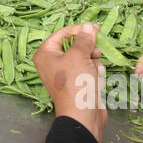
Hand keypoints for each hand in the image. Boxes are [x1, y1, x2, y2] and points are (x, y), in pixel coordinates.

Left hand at [33, 23, 106, 141]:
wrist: (83, 116)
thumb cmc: (76, 83)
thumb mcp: (79, 55)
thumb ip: (84, 39)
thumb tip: (87, 26)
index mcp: (45, 54)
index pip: (62, 33)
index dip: (79, 29)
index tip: (96, 28)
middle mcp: (52, 63)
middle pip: (75, 46)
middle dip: (88, 49)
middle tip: (97, 52)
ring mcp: (65, 75)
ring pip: (84, 58)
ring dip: (93, 63)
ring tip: (94, 72)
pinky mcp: (77, 84)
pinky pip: (88, 71)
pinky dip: (95, 74)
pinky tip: (96, 81)